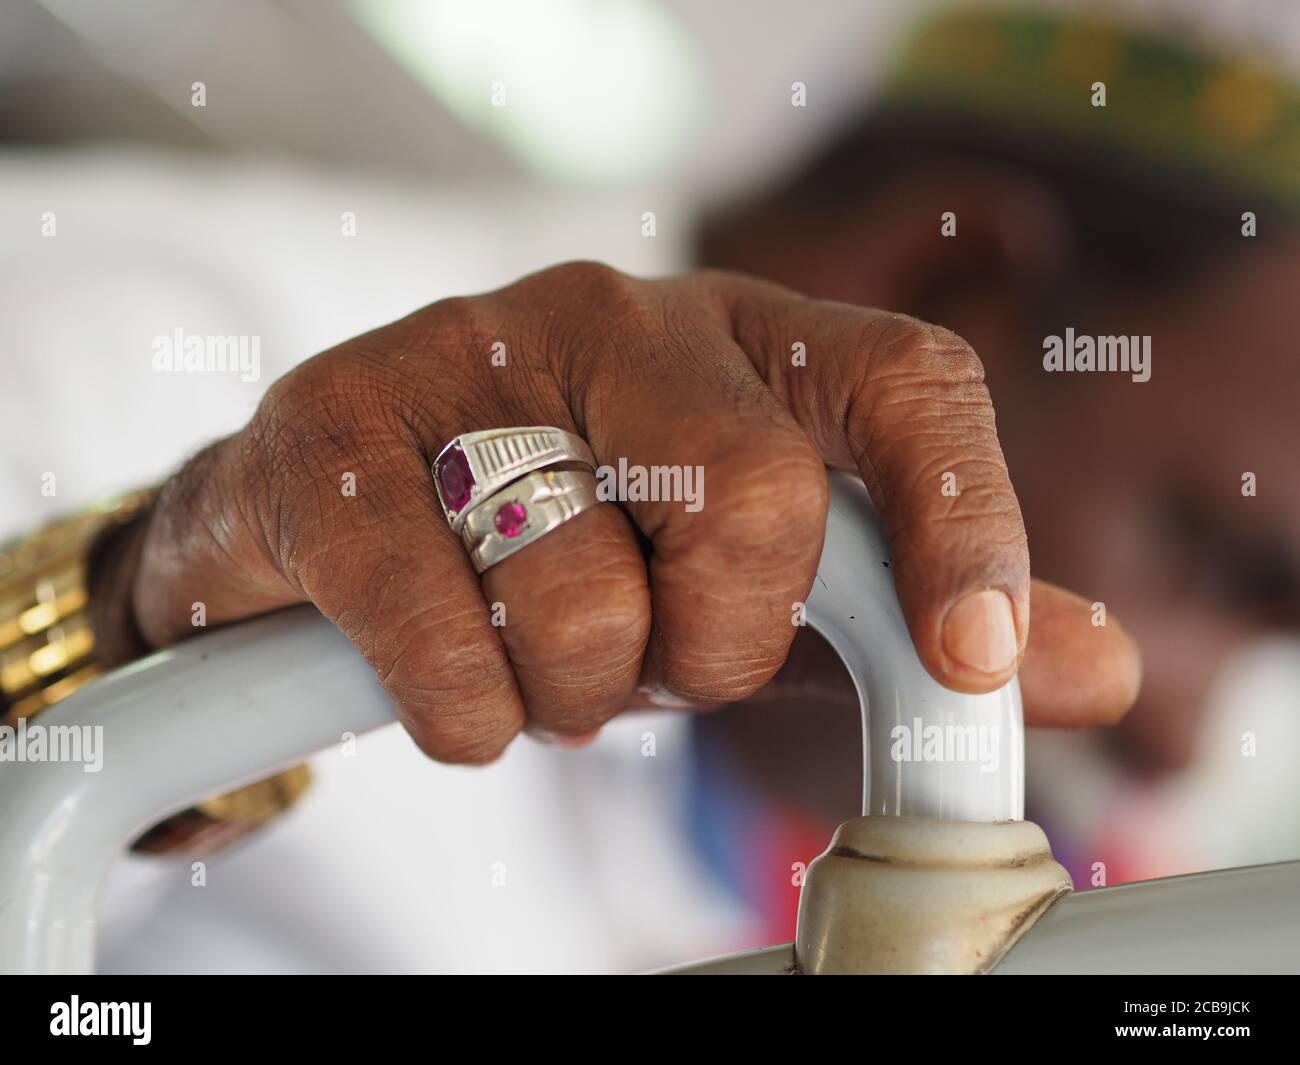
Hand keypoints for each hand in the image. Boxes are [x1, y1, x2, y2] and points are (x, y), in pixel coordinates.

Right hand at [92, 262, 1139, 761]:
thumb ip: (909, 609)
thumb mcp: (756, 568)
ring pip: (582, 587)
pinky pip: (439, 634)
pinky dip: (466, 714)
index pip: (905, 380)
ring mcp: (467, 356)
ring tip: (542, 663)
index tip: (967, 661)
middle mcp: (618, 316)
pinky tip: (457, 687)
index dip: (964, 513)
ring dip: (574, 692)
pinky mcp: (335, 428)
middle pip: (752, 494)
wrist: (345, 520)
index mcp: (748, 338)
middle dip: (712, 643)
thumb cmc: (576, 542)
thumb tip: (1095, 667)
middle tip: (660, 662)